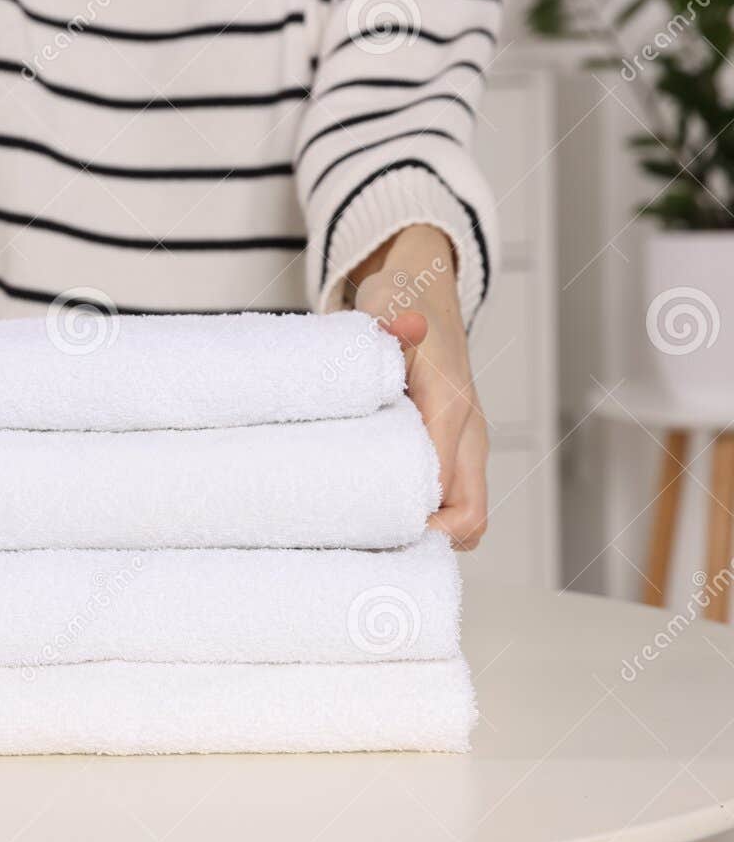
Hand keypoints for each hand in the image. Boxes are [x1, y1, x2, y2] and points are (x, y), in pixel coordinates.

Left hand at [350, 226, 488, 549]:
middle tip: (370, 550)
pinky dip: (423, 520)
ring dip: (425, 535)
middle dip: (426, 544)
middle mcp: (466, 435)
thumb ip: (394, 324)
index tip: (379, 540)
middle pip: (470, 522)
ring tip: (370, 542)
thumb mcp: (390, 307)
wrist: (419, 291)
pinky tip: (375, 523)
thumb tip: (406, 327)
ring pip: (462, 517)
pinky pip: (448, 502)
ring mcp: (461, 445)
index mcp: (451, 409)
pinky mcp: (447, 448)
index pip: (452, 494)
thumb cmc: (403, 304)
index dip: (420, 525)